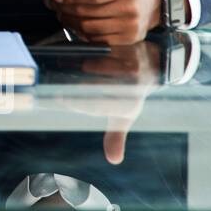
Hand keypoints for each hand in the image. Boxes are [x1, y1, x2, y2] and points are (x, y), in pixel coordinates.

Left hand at [47, 0, 160, 44]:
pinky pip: (97, 40)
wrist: (154, 5)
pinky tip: (74, 24)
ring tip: (60, 12)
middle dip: (65, 8)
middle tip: (52, 3)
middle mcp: (130, 9)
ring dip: (70, 21)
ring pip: (90, 28)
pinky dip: (81, 34)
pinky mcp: (126, 39)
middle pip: (89, 12)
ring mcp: (129, 26)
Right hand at [56, 41, 161, 163]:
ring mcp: (132, 66)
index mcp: (128, 106)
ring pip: (98, 66)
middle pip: (96, 87)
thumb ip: (116, 136)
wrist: (153, 66)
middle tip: (57, 85)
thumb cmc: (131, 94)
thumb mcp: (125, 116)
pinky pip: (104, 51)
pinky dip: (89, 52)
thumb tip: (114, 161)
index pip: (96, 107)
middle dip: (75, 87)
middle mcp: (132, 88)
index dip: (76, 103)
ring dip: (80, 67)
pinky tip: (77, 54)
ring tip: (64, 68)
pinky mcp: (129, 49)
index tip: (59, 99)